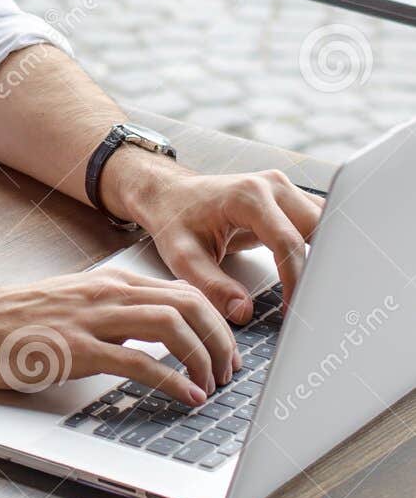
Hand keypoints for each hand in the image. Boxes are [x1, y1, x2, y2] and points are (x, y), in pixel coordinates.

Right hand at [0, 268, 239, 404]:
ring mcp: (91, 319)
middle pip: (187, 303)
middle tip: (230, 371)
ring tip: (213, 385)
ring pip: (171, 325)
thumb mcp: (75, 305)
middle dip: (220, 338)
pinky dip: (172, 380)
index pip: (182, 289)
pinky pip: (137, 361)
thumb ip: (113, 314)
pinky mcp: (75, 349)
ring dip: (203, 357)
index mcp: (110, 283)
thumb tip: (156, 335)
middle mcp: (106, 294)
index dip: (216, 320)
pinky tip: (186, 397)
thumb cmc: (16, 322)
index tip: (229, 349)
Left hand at [115, 159, 323, 321]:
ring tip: (321, 292)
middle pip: (318, 229)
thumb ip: (212, 286)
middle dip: (321, 267)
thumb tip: (243, 311)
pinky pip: (317, 222)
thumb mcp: (183, 256)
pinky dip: (321, 247)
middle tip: (317, 305)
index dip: (295, 280)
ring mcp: (283, 189)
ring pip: (325, 223)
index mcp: (248, 196)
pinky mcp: (288, 199)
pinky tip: (317, 275)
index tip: (292, 310)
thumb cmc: (175, 219)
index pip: (287, 242)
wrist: (171, 194)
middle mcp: (272, 186)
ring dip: (326, 256)